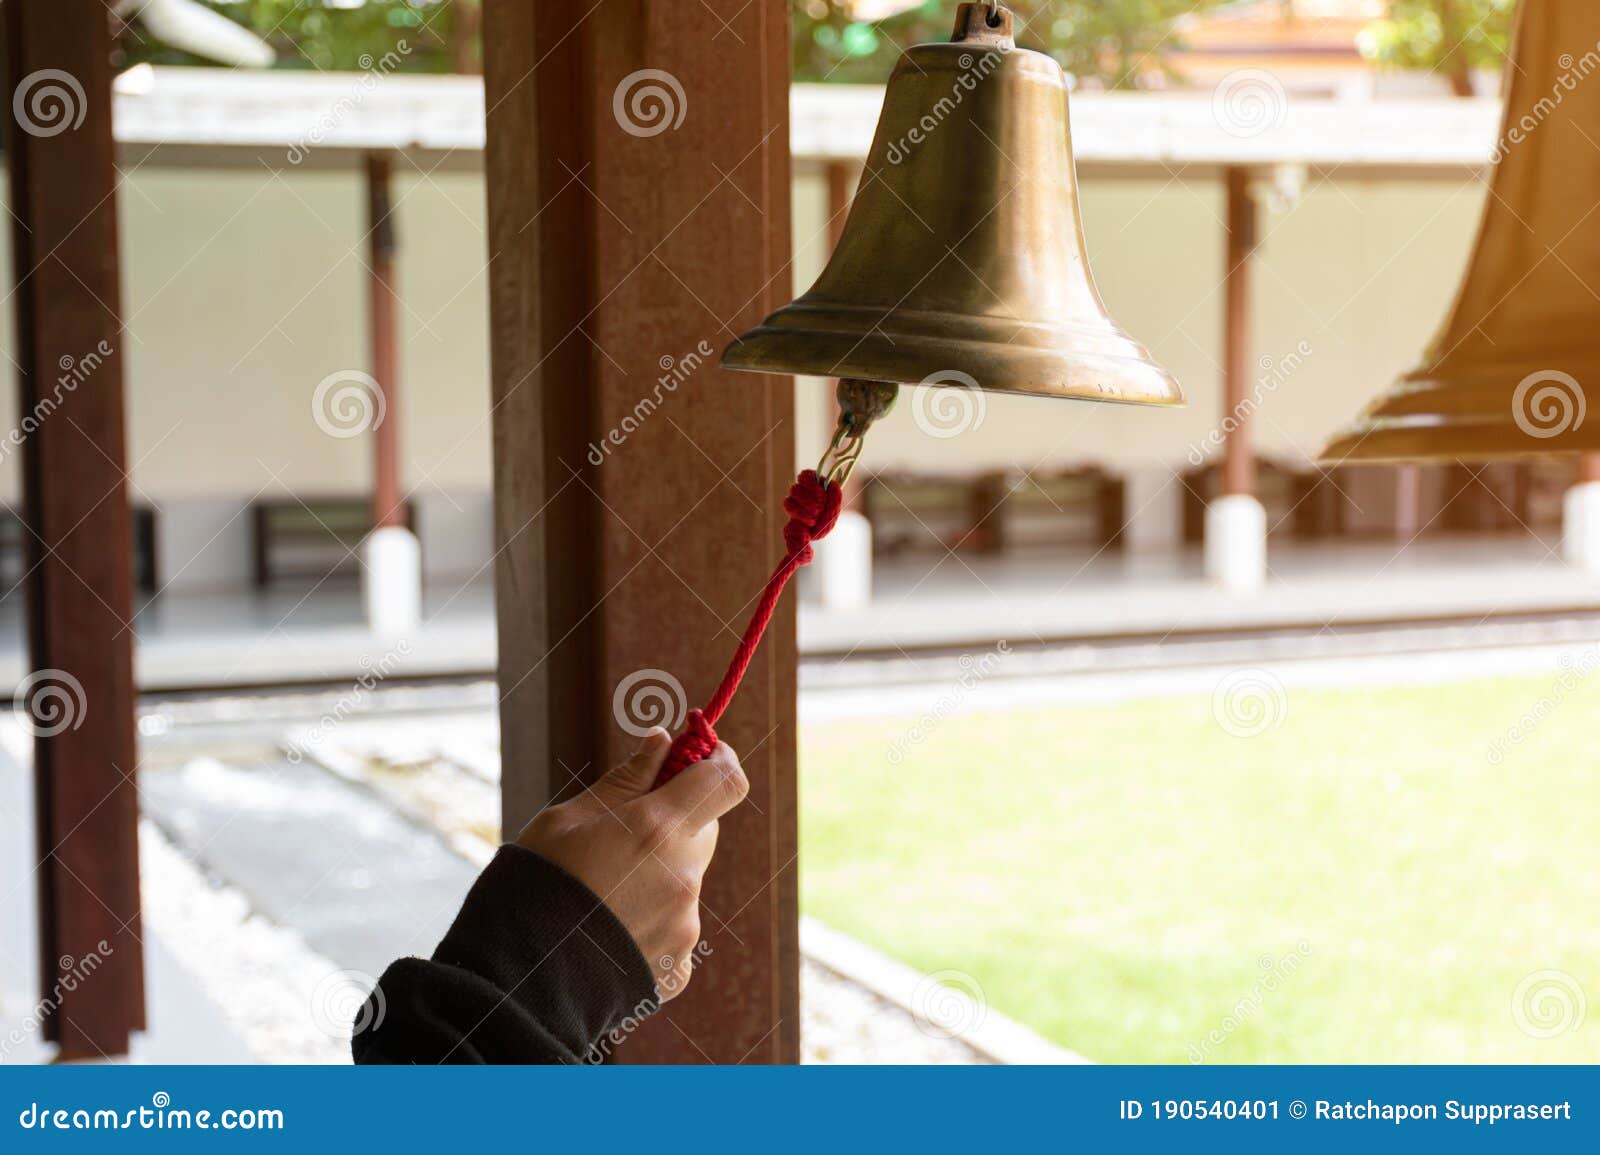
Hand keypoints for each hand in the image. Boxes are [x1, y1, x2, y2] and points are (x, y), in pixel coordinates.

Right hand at [514, 728, 747, 999]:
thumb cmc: (536, 884)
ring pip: (686, 879)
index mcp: (658, 829)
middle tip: (626, 831)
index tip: (701, 756)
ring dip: (659, 874)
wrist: (519, 979)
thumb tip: (662, 741)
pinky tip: (608, 930)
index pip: (726, 780)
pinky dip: (650, 921)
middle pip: (704, 830)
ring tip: (602, 894)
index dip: (720, 761)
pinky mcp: (681, 965)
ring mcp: (685, 925)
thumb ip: (626, 780)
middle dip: (675, 821)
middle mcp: (684, 876)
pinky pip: (675, 927)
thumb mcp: (569, 818)